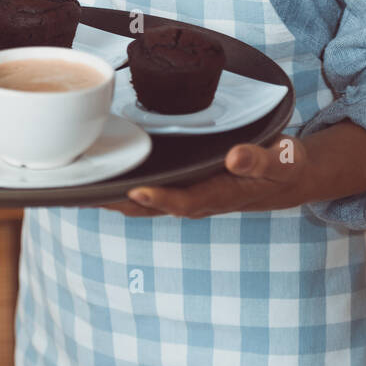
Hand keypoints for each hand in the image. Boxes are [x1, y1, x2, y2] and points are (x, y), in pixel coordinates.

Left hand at [100, 134, 312, 217]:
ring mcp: (190, 195)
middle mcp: (200, 199)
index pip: (184, 201)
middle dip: (118, 204)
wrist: (285, 177)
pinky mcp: (184, 187)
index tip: (133, 191)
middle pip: (152, 208)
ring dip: (114, 199)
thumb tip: (235, 157)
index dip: (159, 199)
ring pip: (145, 204)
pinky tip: (103, 178)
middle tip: (84, 193)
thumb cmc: (283, 166)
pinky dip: (124, 189)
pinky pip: (150, 193)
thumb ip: (261, 159)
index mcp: (222, 193)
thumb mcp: (283, 160)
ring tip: (80, 188)